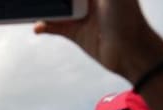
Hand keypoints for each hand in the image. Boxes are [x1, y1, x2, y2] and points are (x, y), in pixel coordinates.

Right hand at [34, 0, 162, 82]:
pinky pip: (55, 27)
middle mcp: (91, 0)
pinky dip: (44, 26)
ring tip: (30, 7)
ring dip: (45, 8)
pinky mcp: (77, 33)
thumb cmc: (128, 17)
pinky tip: (37, 26)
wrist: (131, 51)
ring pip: (58, 9)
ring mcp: (83, 16)